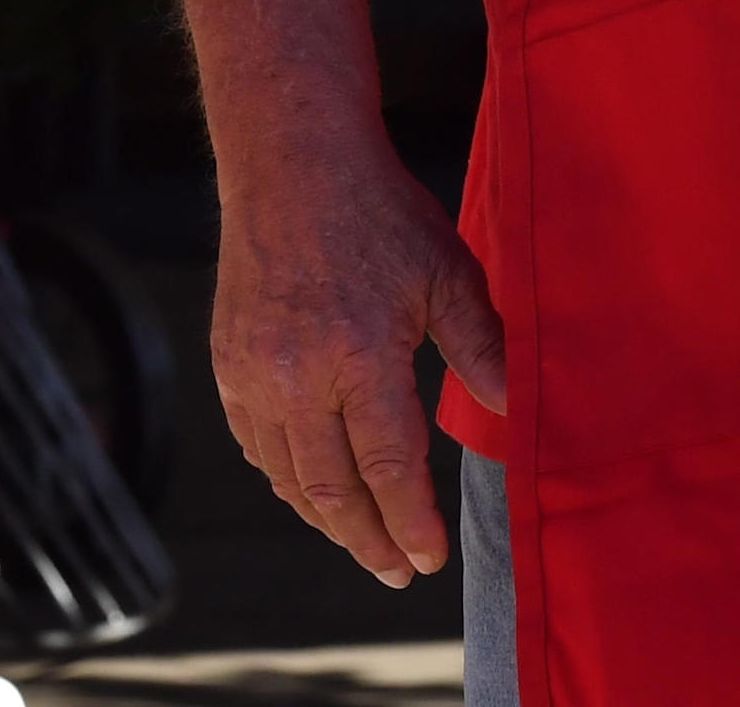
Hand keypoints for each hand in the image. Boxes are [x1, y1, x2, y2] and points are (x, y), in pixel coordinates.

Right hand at [211, 123, 507, 582]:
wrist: (294, 168)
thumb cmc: (382, 214)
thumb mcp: (449, 272)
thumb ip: (481, 346)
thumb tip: (511, 410)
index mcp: (359, 356)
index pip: (388, 466)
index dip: (411, 520)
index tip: (430, 558)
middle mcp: (296, 378)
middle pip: (330, 490)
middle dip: (368, 539)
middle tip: (399, 570)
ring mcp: (253, 376)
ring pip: (288, 477)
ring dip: (326, 518)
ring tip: (365, 540)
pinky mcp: (228, 367)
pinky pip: (257, 446)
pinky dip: (287, 478)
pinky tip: (315, 489)